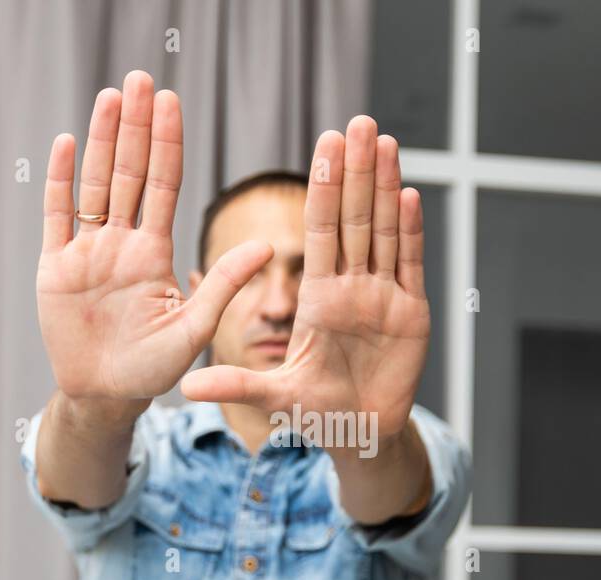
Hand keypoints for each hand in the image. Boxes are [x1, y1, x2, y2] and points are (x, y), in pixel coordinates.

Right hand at [37, 71, 272, 401]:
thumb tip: (270, 246)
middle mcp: (123, 243)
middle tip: (140, 80)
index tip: (171, 102)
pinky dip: (60, 181)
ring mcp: (87, 252)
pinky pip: (57, 216)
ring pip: (94, 184)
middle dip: (135, 127)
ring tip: (109, 97)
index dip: (167, 143)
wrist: (107, 396)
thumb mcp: (196, 327)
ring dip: (99, 141)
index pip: (164, 185)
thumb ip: (225, 284)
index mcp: (156, 252)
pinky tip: (65, 144)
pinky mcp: (55, 267)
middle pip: (129, 173)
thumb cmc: (154, 368)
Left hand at [180, 116, 429, 443]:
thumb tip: (188, 387)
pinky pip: (410, 264)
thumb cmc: (318, 413)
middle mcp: (351, 287)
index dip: (324, 187)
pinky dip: (411, 232)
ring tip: (387, 142)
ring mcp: (383, 297)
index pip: (321, 231)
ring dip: (387, 187)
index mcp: (318, 298)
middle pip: (355, 218)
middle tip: (361, 123)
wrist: (361, 434)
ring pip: (385, 231)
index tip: (325, 145)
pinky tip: (410, 195)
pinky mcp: (412, 313)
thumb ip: (236, 386)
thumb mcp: (274, 397)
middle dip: (358, 171)